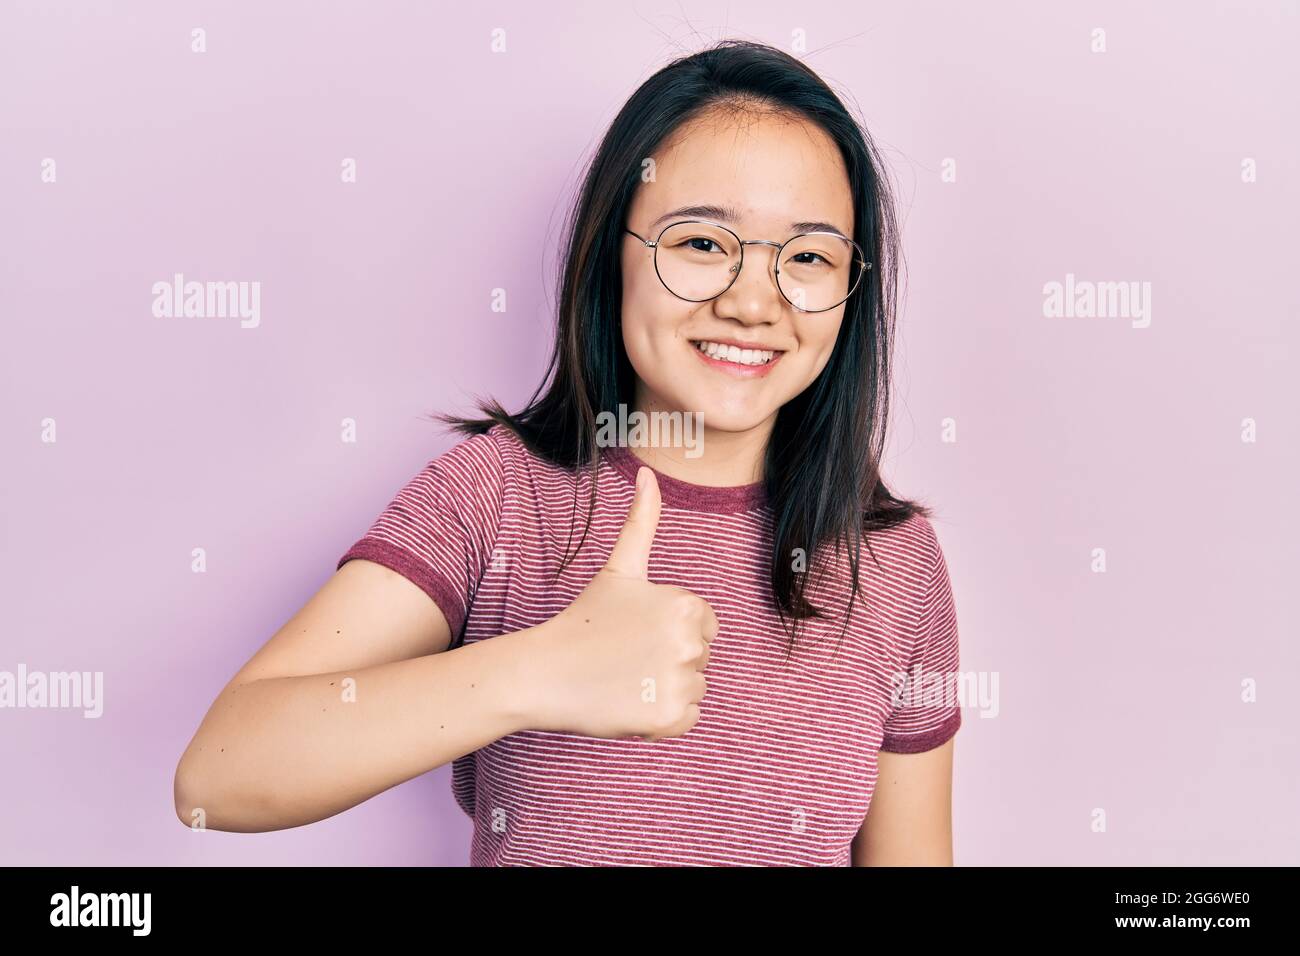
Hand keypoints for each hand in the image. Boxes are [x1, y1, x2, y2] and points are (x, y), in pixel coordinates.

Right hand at [524, 466, 716, 740]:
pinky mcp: (669, 719)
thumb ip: (642, 521)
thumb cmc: (586, 619)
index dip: (669, 629)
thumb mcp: (620, 568)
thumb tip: (649, 472)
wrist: (545, 673)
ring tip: (626, 679)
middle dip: (668, 659)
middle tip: (626, 656)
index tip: (636, 630)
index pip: (705, 625)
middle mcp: (690, 644)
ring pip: (696, 689)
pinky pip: (688, 719)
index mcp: (686, 606)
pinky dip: (663, 718)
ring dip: (666, 689)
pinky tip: (631, 702)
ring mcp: (680, 684)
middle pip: (701, 657)